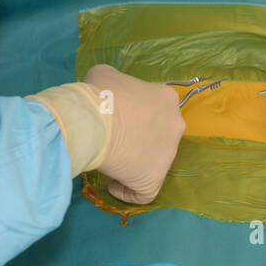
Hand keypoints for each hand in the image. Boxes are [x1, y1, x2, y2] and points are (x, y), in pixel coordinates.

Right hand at [83, 64, 185, 203]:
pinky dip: (129, 190)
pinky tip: (113, 184)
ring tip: (111, 162)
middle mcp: (175, 124)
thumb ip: (115, 82)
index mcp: (166, 97)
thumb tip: (108, 94)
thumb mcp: (105, 74)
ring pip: (154, 162)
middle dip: (139, 139)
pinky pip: (144, 191)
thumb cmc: (97, 94)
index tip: (118, 122)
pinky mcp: (154, 178)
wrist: (91, 120)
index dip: (136, 116)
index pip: (155, 108)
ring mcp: (168, 153)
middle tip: (115, 141)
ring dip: (135, 163)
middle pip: (159, 135)